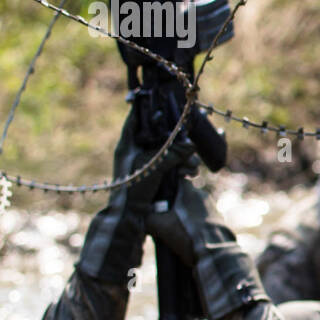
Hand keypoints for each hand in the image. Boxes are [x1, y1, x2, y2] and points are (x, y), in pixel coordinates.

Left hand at [76, 111, 194, 283]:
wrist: (126, 219)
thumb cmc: (133, 190)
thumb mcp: (154, 167)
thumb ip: (173, 154)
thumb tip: (191, 144)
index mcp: (127, 144)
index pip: (137, 118)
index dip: (149, 108)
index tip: (163, 101)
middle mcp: (134, 152)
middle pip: (158, 135)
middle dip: (177, 140)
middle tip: (190, 145)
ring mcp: (143, 165)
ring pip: (167, 152)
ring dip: (182, 157)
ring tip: (192, 168)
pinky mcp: (152, 177)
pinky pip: (169, 166)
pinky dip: (180, 168)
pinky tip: (189, 175)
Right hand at [145, 175, 266, 319]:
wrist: (214, 253)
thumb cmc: (186, 234)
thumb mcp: (160, 226)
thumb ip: (147, 217)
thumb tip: (141, 216)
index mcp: (190, 191)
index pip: (174, 181)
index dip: (164, 190)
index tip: (157, 201)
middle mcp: (203, 196)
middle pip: (182, 197)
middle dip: (172, 207)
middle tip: (163, 220)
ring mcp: (213, 208)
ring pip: (191, 209)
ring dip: (182, 218)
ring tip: (175, 232)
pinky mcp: (219, 221)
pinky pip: (200, 219)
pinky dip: (193, 225)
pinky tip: (187, 237)